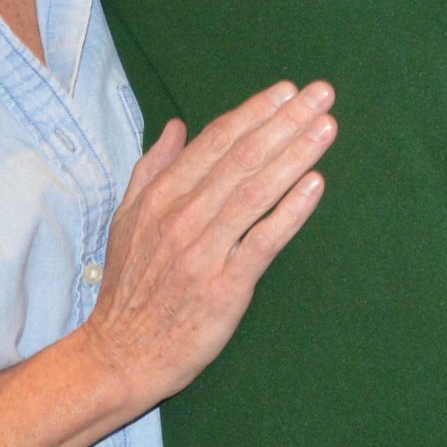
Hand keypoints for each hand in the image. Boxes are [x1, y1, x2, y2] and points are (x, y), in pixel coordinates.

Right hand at [82, 81, 335, 413]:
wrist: (120, 355)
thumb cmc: (129, 289)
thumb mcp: (126, 220)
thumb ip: (151, 169)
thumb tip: (175, 126)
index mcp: (161, 196)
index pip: (215, 141)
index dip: (254, 112)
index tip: (286, 91)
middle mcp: (183, 216)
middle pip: (242, 157)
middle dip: (285, 121)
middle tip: (321, 94)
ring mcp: (204, 251)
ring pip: (256, 191)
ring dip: (295, 155)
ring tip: (326, 128)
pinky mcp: (224, 287)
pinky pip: (263, 242)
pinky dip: (290, 212)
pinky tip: (315, 186)